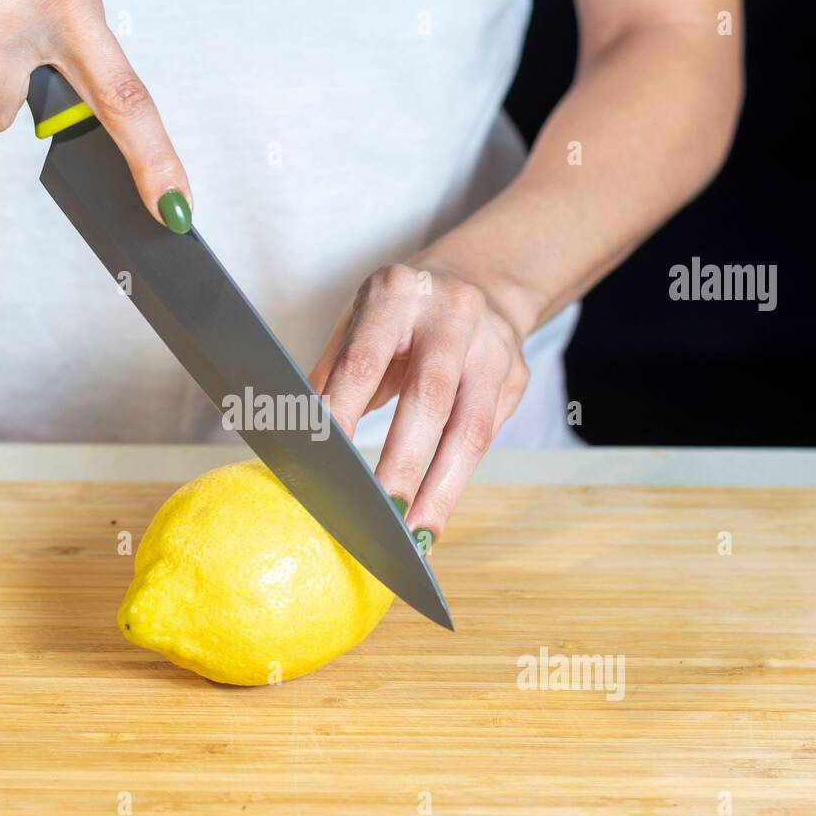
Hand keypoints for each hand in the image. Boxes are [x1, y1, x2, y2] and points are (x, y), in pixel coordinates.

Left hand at [310, 262, 531, 544]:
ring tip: (416, 533)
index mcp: (396, 293)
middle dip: (402, 463)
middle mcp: (451, 313)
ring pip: (471, 428)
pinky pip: (489, 437)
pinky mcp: (516, 376)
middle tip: (378, 513)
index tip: (325, 464)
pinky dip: (458, 480)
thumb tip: (298, 441)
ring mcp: (493, 344)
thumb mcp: (357, 325)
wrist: (478, 281)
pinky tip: (436, 512)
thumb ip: (330, 378)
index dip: (343, 413)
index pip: (363, 361)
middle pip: (428, 398)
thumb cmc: (398, 318)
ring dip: (441, 489)